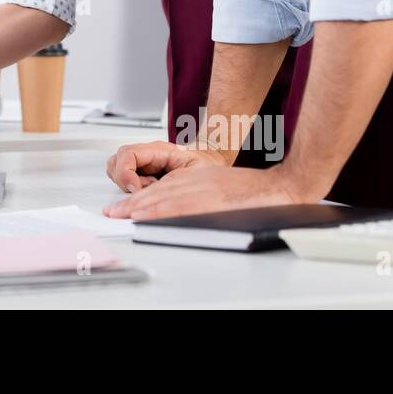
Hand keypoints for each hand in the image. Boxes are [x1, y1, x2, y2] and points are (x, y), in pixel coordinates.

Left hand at [103, 161, 313, 219]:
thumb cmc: (253, 190)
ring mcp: (203, 191)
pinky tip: (146, 217)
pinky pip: (180, 208)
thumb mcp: (219, 184)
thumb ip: (200, 194)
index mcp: (197, 176)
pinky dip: (160, 212)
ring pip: (163, 198)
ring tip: (121, 215)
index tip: (124, 207)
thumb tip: (182, 210)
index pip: (162, 187)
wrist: (279, 187)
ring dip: (139, 207)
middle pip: (157, 192)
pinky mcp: (210, 202)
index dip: (140, 197)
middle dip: (132, 203)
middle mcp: (196, 181)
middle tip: (113, 212)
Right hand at [104, 140, 228, 192]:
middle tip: (141, 191)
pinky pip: (124, 181)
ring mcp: (143, 165)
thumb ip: (172, 181)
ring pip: (116, 170)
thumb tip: (151, 192)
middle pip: (117, 161)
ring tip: (145, 191)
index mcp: (159, 149)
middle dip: (124, 180)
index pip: (128, 154)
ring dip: (125, 185)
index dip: (126, 173)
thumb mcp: (195, 172)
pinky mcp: (142, 176)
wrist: (214, 168)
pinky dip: (129, 190)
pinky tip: (146, 193)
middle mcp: (147, 155)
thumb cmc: (207, 169)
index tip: (136, 188)